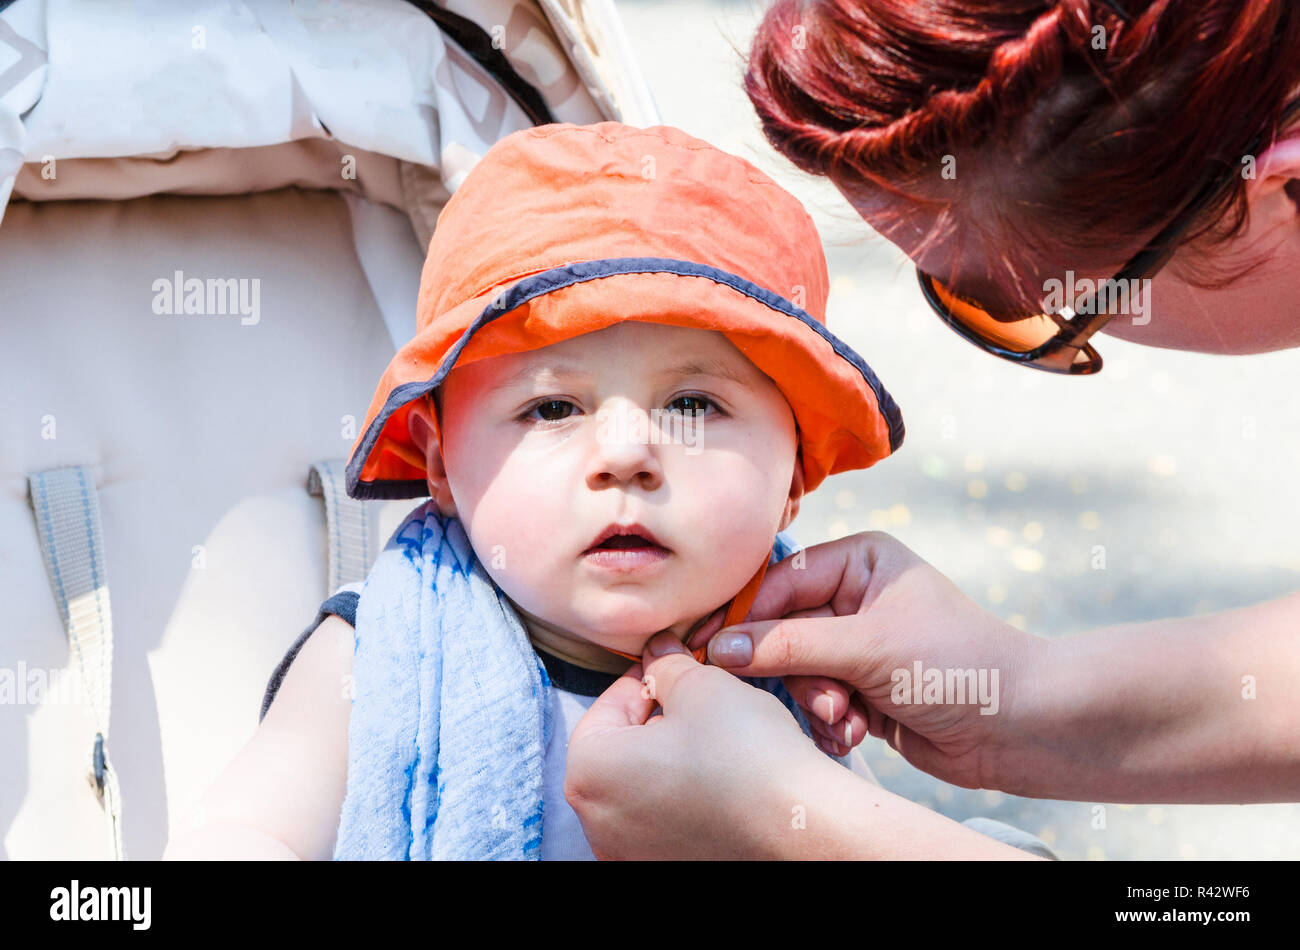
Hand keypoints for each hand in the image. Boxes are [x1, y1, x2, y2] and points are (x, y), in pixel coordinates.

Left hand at [563, 637, 837, 859]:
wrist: (804, 825)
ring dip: (670, 760)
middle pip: (620, 753)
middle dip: (655, 722)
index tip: (670, 669)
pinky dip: (685, 798)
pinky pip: (665, 822)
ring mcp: (631, 854)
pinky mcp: (666, 868)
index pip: (605, 710)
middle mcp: (598, 824)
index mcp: (589, 774)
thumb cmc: (748, 755)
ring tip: (714, 741)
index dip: (643, 680)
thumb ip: (666, 666)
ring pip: (642, 789)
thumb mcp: (701, 686)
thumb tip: (657, 653)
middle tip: (695, 702)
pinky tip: (722, 781)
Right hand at [688, 531, 1047, 792]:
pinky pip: (818, 703)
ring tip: (848, 721)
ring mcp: (858, 646)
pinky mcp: (863, 689)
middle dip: (798, 674)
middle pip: (783, 632)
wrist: (1019, 725)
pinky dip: (831, 723)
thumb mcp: (867, 646)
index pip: (780, 582)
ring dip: (818, 704)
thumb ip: (789, 646)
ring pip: (798, 674)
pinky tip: (857, 735)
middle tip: (824, 700)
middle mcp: (856, 598)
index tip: (712, 649)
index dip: (746, 617)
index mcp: (860, 561)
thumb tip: (719, 649)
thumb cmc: (956, 663)